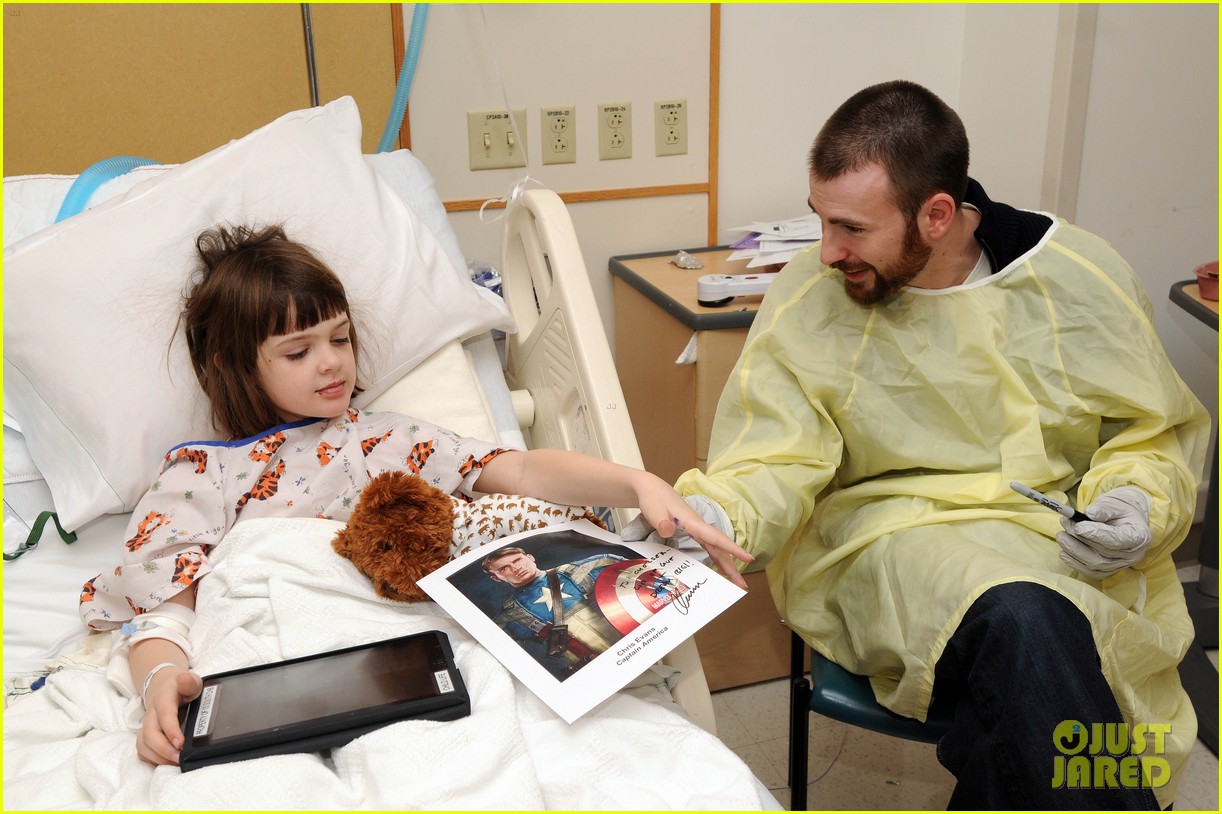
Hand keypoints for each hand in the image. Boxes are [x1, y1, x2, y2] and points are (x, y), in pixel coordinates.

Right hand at [137, 669, 202, 765]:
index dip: (171, 730)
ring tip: (176, 763)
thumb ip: (190, 682)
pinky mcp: (144, 736)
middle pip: (150, 735)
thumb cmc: (182, 688)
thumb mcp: (191, 681)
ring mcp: (146, 726)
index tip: (180, 743)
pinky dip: (153, 760)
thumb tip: (184, 679)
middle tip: (181, 758)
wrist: (166, 689)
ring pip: (144, 745)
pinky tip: (167, 762)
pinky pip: (143, 751)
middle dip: (164, 750)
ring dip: (159, 757)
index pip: (165, 715)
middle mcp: (151, 714)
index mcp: (163, 699)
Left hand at [621, 492, 751, 588]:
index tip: (748, 559)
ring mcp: (697, 528)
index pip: (716, 538)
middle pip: (720, 547)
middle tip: (742, 584)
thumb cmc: (653, 499)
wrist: (651, 489)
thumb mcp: (654, 510)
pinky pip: (709, 545)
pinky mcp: (692, 530)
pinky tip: (719, 567)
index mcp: (693, 522)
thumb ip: (661, 521)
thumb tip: (667, 530)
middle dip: (732, 565)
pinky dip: (716, 557)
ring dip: (726, 563)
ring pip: (716, 547)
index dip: (732, 549)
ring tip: (736, 581)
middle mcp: (699, 525)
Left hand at [1055, 486, 1151, 579]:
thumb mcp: (1115, 503)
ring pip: (1096, 564)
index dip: (1096, 534)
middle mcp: (1133, 555)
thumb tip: (1089, 513)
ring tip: (1061, 535)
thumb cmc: (1120, 510)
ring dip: (1074, 551)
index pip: (1117, 540)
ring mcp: (1122, 564)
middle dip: (1080, 538)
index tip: (1078, 526)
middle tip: (1065, 523)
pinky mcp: (1110, 570)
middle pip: (1103, 552)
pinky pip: (1092, 572)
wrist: (1125, 519)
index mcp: (1139, 536)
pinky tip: (1063, 553)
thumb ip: (1103, 508)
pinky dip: (1076, 563)